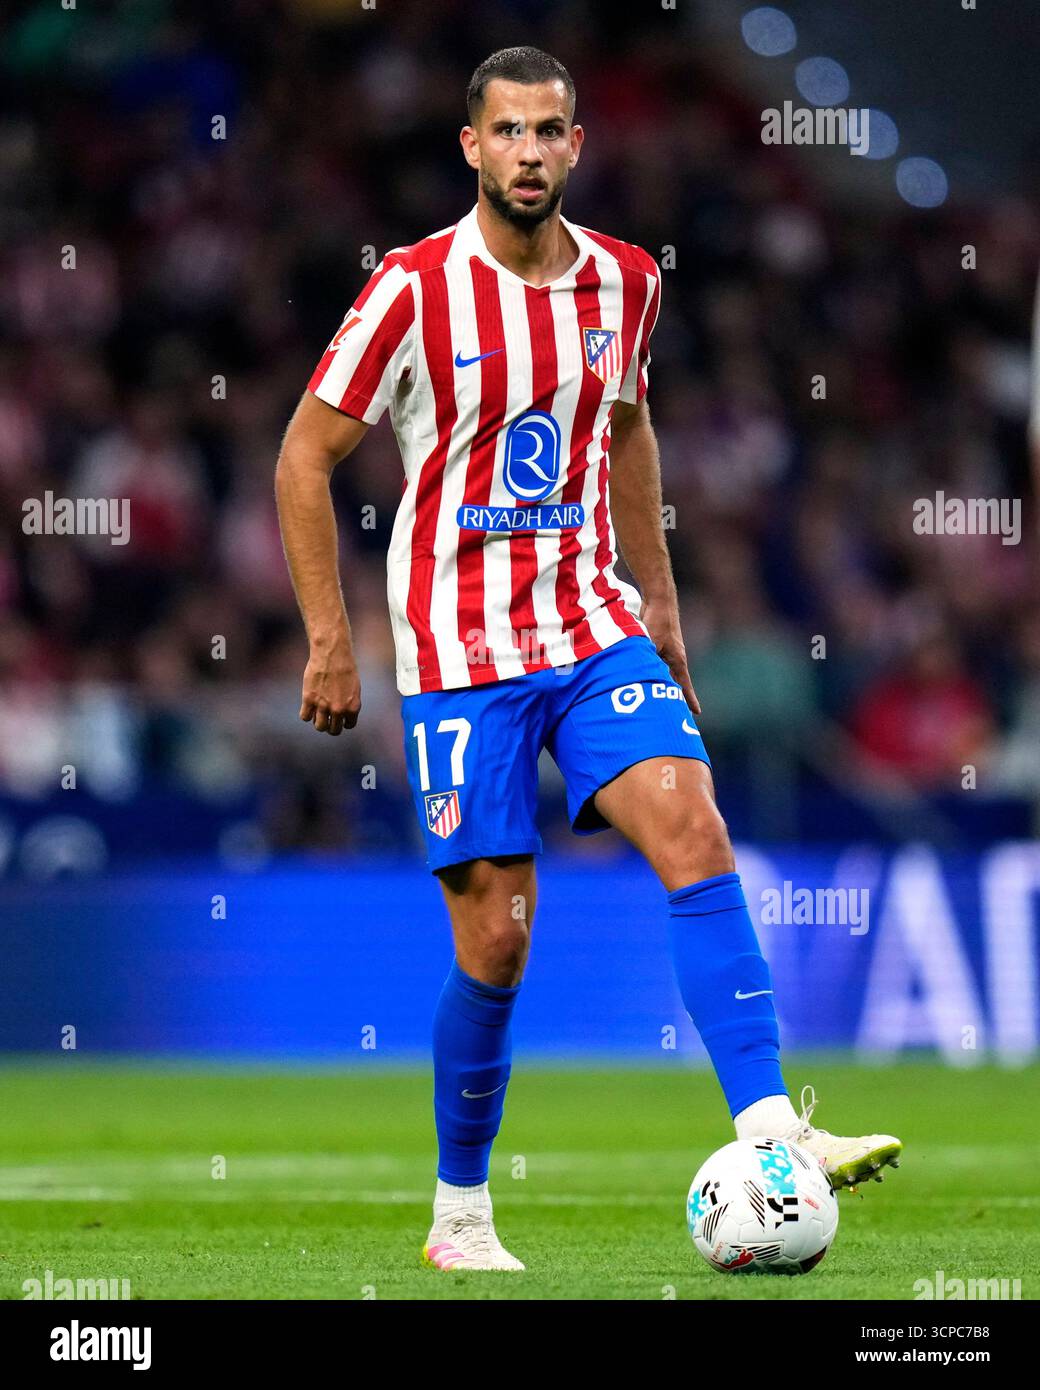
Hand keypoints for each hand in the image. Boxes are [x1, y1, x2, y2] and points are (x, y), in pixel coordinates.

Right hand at [299, 638, 360, 734]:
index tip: (339, 716)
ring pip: (319, 727)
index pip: (348, 726)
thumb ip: (348, 703)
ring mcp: (323, 706)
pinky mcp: (309, 699)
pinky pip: (305, 717)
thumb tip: (341, 714)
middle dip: (331, 726)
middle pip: (333, 730)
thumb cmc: (345, 667)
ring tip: (318, 714)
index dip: (343, 722)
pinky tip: (308, 706)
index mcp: (353, 707)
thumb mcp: (354, 688)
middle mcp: (339, 709)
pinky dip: (306, 714)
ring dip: (319, 722)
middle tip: (328, 718)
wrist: (332, 654)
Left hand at [641, 595, 700, 715]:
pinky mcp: (659, 645)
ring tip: (662, 700)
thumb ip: (647, 658)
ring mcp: (667, 651)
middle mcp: (675, 657)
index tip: (697, 713)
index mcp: (677, 659)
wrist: (659, 599)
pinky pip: (657, 664)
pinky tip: (647, 676)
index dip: (689, 700)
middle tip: (678, 713)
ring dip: (663, 685)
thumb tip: (640, 673)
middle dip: (676, 697)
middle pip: (675, 683)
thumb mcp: (650, 642)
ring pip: (665, 674)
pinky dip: (654, 672)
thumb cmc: (657, 620)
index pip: (684, 685)